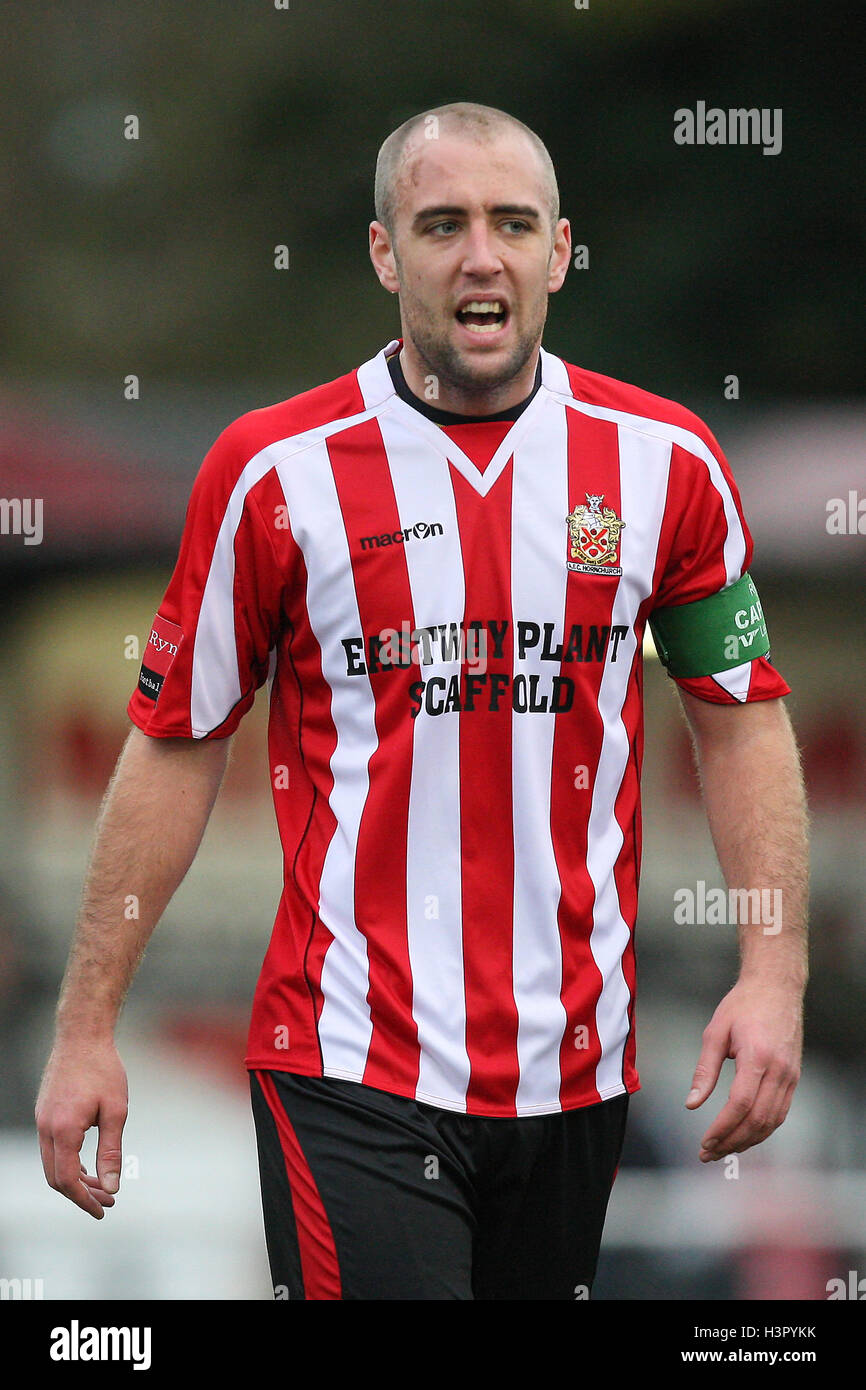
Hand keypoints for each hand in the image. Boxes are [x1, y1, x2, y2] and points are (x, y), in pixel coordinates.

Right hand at [35, 1038, 127, 1218]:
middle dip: (80, 1194)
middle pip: (56, 1177)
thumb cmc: (104, 1069)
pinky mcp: (45, 1113)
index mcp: (64, 1129)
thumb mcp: (116, 1111)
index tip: (103, 1210)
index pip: (67, 1180)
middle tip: (107, 1202)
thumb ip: (112, 1152)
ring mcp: (42, 1120)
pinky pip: (52, 1149)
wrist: (82, 1036)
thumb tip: (111, 1188)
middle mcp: (46, 1127)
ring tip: (101, 1187)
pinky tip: (88, 1167)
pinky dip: (69, 1162)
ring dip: (75, 1179)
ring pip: (52, 1164)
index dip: (84, 1200)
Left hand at [685, 976, 802, 1161]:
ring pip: (771, 1121)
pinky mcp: (794, 1078)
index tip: (705, 1142)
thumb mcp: (715, 1032)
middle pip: (757, 1119)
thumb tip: (692, 1104)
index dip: (722, 1128)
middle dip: (732, 1141)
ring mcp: (790, 1076)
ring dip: (747, 1141)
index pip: (741, 1104)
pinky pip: (780, 1113)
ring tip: (722, 1149)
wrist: (776, 987)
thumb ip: (704, 1071)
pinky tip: (743, 1135)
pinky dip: (762, 1129)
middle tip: (708, 1153)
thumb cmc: (743, 1005)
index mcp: (758, 1057)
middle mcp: (779, 1071)